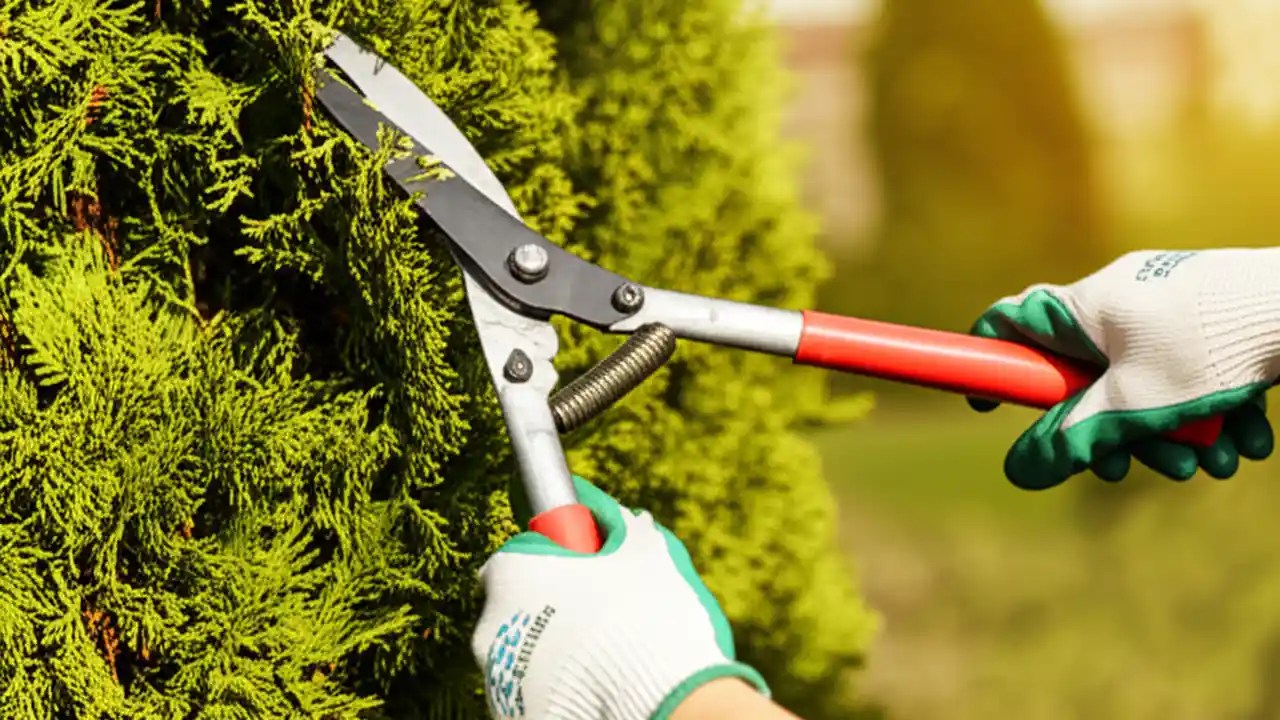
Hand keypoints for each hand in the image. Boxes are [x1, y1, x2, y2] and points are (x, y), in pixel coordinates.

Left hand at [471, 477, 769, 719]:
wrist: (662, 701)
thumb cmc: (649, 616)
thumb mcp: (641, 549)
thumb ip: (613, 521)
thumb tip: (603, 508)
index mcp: (512, 573)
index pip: (518, 555)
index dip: (553, 558)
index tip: (584, 569)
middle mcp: (491, 626)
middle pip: (516, 605)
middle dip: (548, 606)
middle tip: (598, 613)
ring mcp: (498, 678)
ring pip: (523, 651)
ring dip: (551, 648)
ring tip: (603, 655)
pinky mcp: (512, 715)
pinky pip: (532, 691)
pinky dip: (555, 686)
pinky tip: (594, 686)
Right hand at [969, 249, 1279, 488]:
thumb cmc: (1210, 348)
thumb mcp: (1133, 407)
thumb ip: (1072, 439)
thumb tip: (1018, 472)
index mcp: (1085, 305)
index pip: (1012, 321)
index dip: (992, 361)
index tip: (989, 405)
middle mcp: (1120, 297)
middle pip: (1088, 374)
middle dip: (1113, 431)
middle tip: (1131, 469)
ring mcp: (1168, 304)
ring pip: (1147, 381)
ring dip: (1174, 432)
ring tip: (1213, 463)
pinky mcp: (1211, 314)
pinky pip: (1190, 371)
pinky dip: (1211, 409)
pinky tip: (1246, 441)